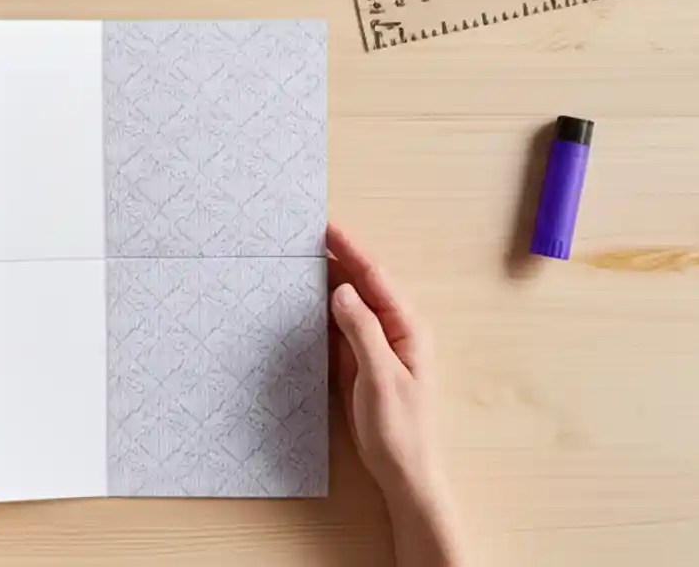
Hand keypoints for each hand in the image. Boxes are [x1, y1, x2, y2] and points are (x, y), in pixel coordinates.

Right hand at [327, 223, 464, 566]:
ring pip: (345, 304)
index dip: (350, 249)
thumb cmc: (399, 428)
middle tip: (300, 238)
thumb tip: (342, 289)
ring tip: (293, 262)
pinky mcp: (357, 363)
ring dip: (322, 284)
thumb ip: (362, 330)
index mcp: (405, 327)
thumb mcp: (380, 376)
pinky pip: (336, 328)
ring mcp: (373, 346)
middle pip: (359, 285)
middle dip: (333, 259)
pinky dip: (317, 313)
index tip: (324, 226)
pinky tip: (297, 304)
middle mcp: (391, 329)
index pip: (374, 277)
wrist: (403, 472)